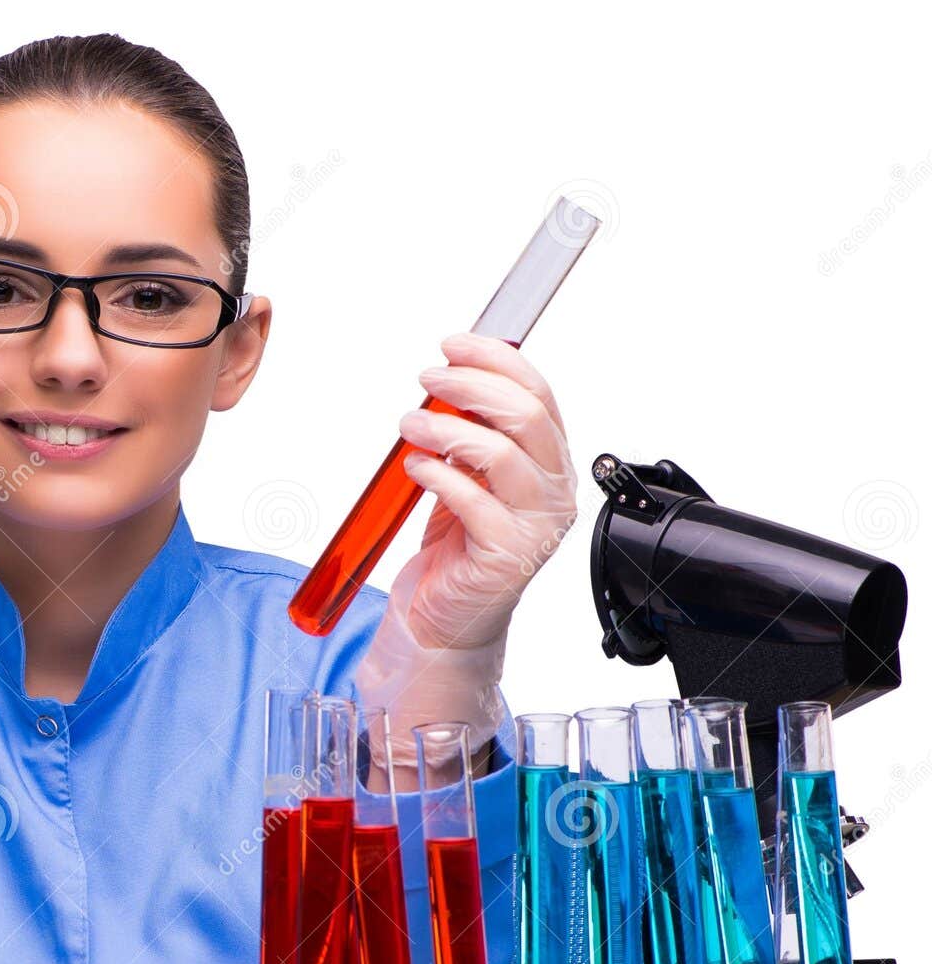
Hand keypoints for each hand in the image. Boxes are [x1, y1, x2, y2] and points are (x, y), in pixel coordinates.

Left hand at [395, 331, 577, 650]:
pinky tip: (414, 468)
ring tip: (410, 425)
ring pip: (502, 453)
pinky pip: (472, 500)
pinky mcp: (506, 556)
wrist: (441, 617)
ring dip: (447, 428)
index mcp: (550, 463)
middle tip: (428, 378)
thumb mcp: (466, 475)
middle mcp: (554, 492)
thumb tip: (449, 378)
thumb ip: (470, 432)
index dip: (497, 360)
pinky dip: (437, 474)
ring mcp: (535, 526)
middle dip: (472, 386)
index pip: (539, 394)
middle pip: (527, 415)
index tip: (453, 345)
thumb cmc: (455, 545)